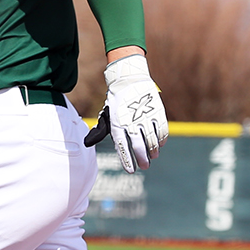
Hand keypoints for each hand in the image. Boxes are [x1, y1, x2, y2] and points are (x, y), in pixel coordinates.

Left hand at [100, 54, 168, 173]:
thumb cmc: (116, 100)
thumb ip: (100, 131)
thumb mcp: (106, 115)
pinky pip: (162, 130)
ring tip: (153, 156)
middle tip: (144, 166)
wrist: (130, 79)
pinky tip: (160, 144)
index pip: (122, 147)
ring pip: (152, 141)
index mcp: (117, 125)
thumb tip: (87, 143)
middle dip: (142, 159)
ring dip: (153, 151)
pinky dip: (161, 139)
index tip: (131, 170)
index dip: (127, 161)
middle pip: (139, 147)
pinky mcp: (157, 112)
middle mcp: (132, 123)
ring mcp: (146, 118)